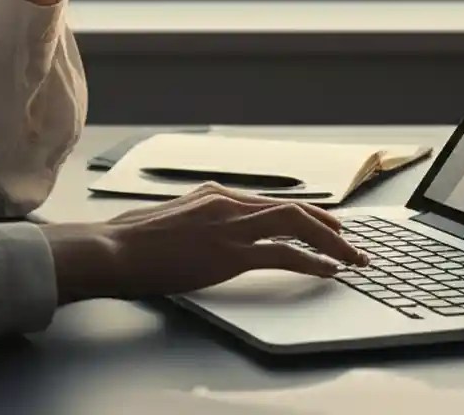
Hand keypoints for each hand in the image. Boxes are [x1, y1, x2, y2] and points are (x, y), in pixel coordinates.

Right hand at [42, 184, 369, 303]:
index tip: (322, 223)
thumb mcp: (168, 219)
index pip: (269, 202)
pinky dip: (311, 261)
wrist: (111, 249)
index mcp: (214, 194)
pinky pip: (283, 254)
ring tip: (352, 257)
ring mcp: (230, 225)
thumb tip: (201, 232)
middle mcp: (227, 202)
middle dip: (326, 225)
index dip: (302, 214)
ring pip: (296, 225)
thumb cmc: (128, 241)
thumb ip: (194, 220)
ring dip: (330, 242)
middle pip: (291, 208)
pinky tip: (328, 270)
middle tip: (349, 241)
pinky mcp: (229, 252)